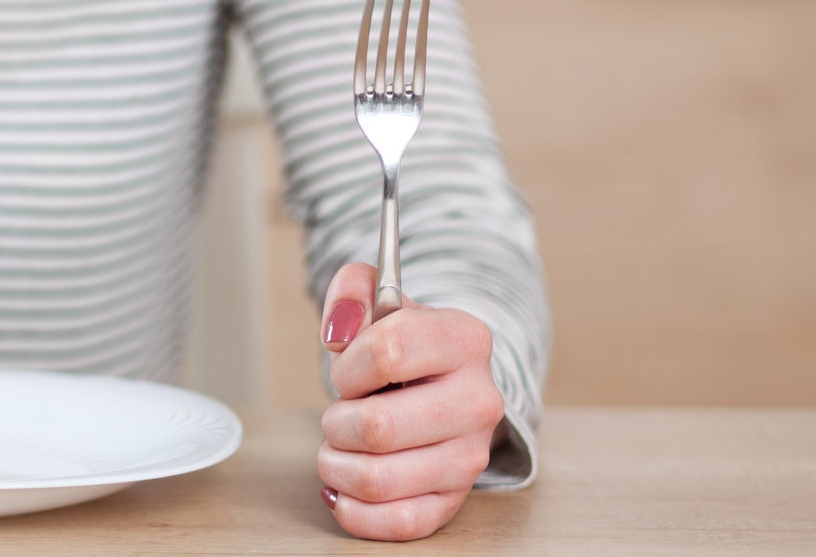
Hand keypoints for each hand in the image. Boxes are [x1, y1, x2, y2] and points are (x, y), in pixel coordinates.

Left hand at [313, 261, 504, 541]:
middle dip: (337, 421)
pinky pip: (397, 523)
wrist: (441, 388)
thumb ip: (352, 291)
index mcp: (464, 340)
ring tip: (342, 447)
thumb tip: (340, 327)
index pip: (385, 352)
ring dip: (336, 464)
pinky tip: (345, 487)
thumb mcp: (379, 303)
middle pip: (376, 427)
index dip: (348, 366)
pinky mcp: (453, 500)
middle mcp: (479, 400)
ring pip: (375, 479)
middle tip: (343, 414)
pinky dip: (354, 509)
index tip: (349, 371)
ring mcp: (470, 456)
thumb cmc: (401, 350)